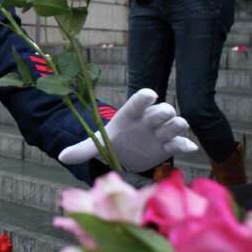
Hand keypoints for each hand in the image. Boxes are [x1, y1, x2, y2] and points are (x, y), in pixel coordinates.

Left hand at [58, 88, 197, 172]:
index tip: (150, 95)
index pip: (140, 100)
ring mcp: (161, 132)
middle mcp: (149, 120)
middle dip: (163, 113)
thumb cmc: (112, 142)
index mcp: (132, 114)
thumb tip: (62, 156)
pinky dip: (185, 144)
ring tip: (169, 135)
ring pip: (176, 123)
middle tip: (157, 122)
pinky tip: (189, 148)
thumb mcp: (97, 144)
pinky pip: (180, 142)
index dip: (146, 97)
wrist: (124, 156)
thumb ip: (82, 149)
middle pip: (163, 109)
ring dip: (176, 126)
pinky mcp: (168, 146)